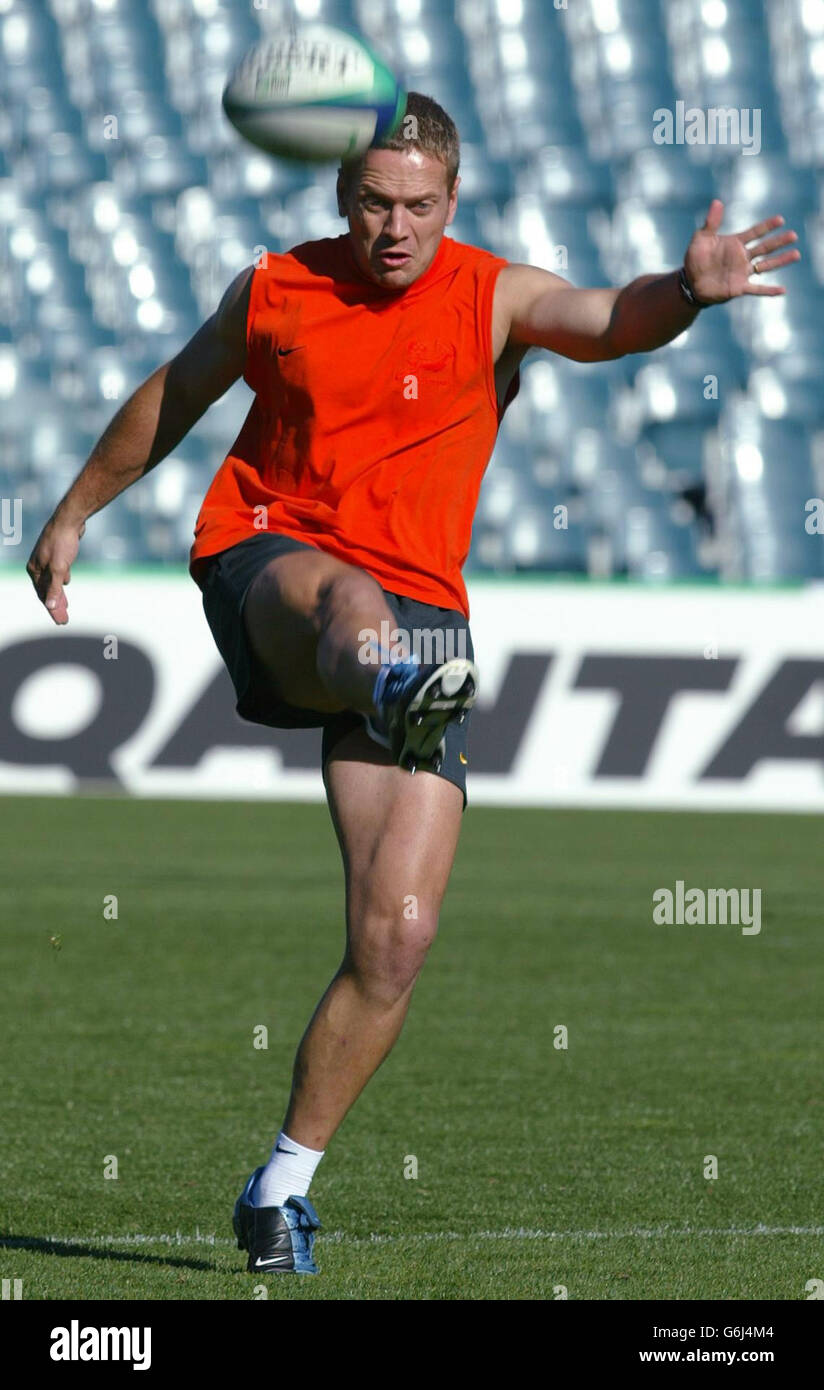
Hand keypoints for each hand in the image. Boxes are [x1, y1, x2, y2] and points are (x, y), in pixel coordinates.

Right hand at [26, 516, 84, 624]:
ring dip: (59, 594)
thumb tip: (50, 607)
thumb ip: (54, 588)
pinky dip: (61, 580)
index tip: (61, 621)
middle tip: (63, 620)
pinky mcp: (57, 553)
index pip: (43, 595)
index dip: (52, 610)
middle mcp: (38, 565)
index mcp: (34, 569)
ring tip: (65, 607)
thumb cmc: (62, 542)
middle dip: (56, 605)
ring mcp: (47, 559)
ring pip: (53, 581)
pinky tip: (66, 583)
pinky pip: (58, 572)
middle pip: (47, 590)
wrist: (69, 519)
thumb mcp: (59, 567)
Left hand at [684, 199, 800, 304]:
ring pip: (766, 265)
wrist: (691, 283)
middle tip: (794, 235)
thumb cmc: (696, 259)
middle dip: (779, 242)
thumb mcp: (701, 239)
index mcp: (735, 243)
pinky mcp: (739, 287)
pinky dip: (769, 290)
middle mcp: (742, 257)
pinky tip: (783, 290)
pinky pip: (757, 289)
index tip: (780, 219)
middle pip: (765, 247)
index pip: (755, 233)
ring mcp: (742, 272)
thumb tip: (717, 202)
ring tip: (796, 254)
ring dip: (781, 260)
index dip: (767, 226)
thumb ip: (711, 222)